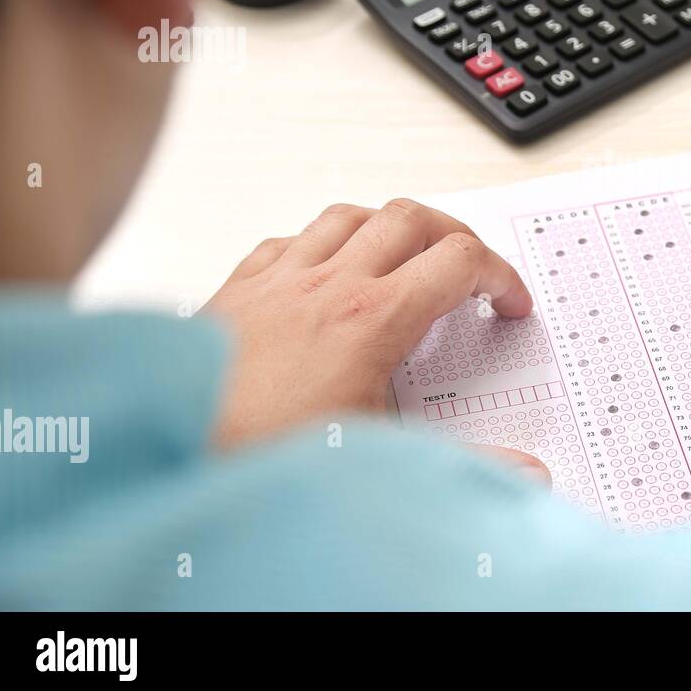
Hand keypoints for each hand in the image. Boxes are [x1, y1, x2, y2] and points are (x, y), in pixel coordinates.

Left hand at [204, 199, 548, 482]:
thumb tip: (527, 475)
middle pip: (412, 217)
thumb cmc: (255, 453)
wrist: (163, 448)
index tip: (508, 302)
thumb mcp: (376, 458)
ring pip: (350, 214)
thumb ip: (461, 465)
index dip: (500, 275)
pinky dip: (321, 241)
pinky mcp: (237, 290)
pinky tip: (322, 268)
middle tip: (469, 266)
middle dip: (455, 233)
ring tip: (406, 253)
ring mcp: (278, 280)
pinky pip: (288, 239)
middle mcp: (327, 285)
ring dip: (389, 225)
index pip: (460, 262)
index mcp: (372, 319)